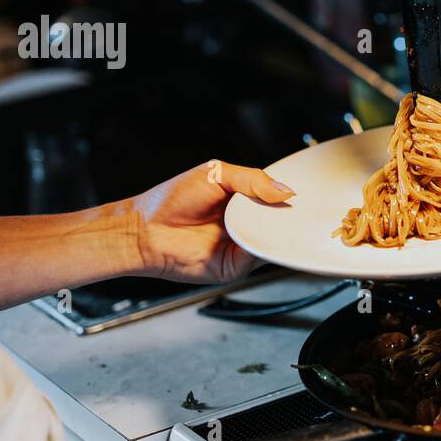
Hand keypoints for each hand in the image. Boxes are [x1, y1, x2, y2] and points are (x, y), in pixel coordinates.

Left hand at [128, 161, 294, 282]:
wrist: (144, 230)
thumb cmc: (170, 201)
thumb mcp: (215, 174)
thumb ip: (252, 179)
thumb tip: (284, 190)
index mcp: (242, 202)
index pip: (275, 200)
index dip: (286, 197)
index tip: (295, 193)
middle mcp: (244, 225)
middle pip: (278, 222)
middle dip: (286, 215)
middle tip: (291, 206)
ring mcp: (240, 247)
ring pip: (272, 241)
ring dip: (276, 231)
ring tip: (273, 218)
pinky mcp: (235, 266)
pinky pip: (257, 257)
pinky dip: (262, 247)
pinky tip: (257, 234)